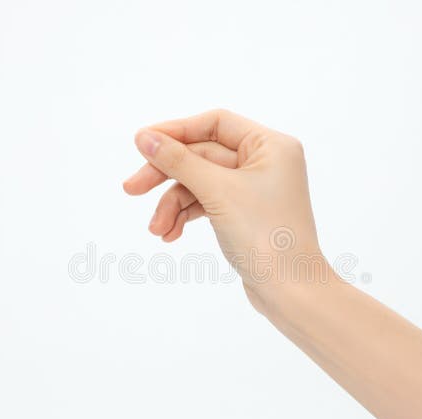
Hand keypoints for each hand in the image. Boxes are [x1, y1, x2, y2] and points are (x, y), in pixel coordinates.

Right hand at [123, 109, 326, 304]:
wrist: (290, 292)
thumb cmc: (265, 235)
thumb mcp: (217, 192)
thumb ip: (179, 161)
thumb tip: (144, 137)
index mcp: (270, 145)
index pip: (215, 123)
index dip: (176, 131)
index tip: (141, 144)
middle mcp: (265, 161)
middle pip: (202, 155)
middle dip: (167, 175)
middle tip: (131, 189)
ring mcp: (255, 189)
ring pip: (201, 183)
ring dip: (173, 204)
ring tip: (156, 229)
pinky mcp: (245, 213)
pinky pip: (208, 203)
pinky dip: (186, 216)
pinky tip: (170, 235)